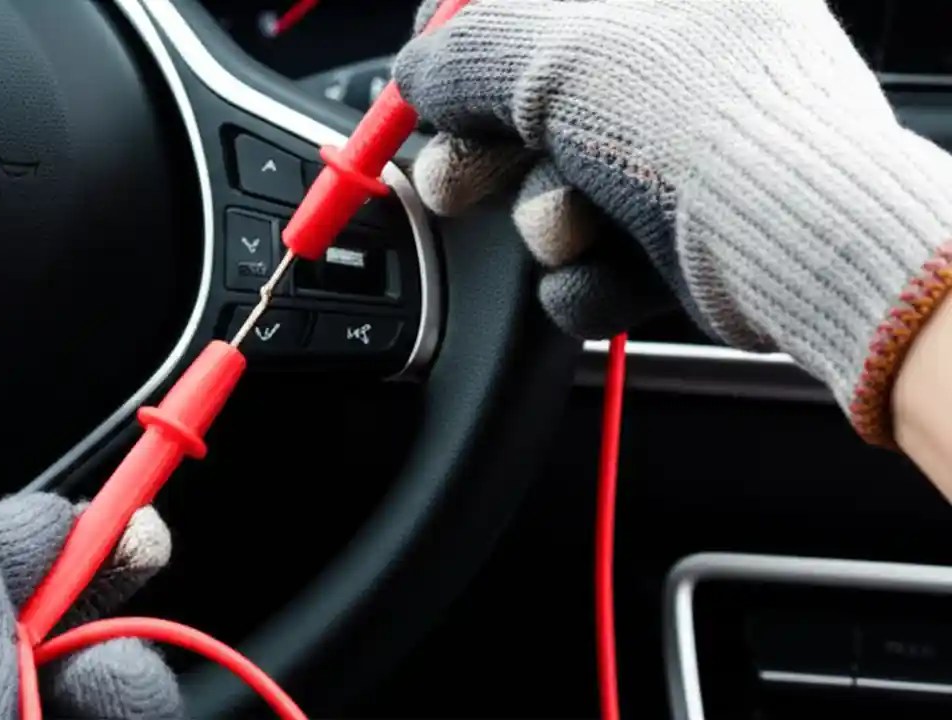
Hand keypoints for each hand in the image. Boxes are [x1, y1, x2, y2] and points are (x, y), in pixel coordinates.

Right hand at [394, 0, 951, 444]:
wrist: (792, 242)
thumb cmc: (694, 118)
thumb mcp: (544, 56)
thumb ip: (459, 56)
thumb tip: (414, 75)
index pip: (536, 5)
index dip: (465, 35)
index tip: (423, 67)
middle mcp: (681, 69)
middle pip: (540, 107)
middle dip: (486, 155)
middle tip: (452, 182)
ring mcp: (686, 159)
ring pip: (562, 193)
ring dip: (547, 218)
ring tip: (572, 223)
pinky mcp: (685, 243)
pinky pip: (596, 262)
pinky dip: (590, 277)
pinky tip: (613, 269)